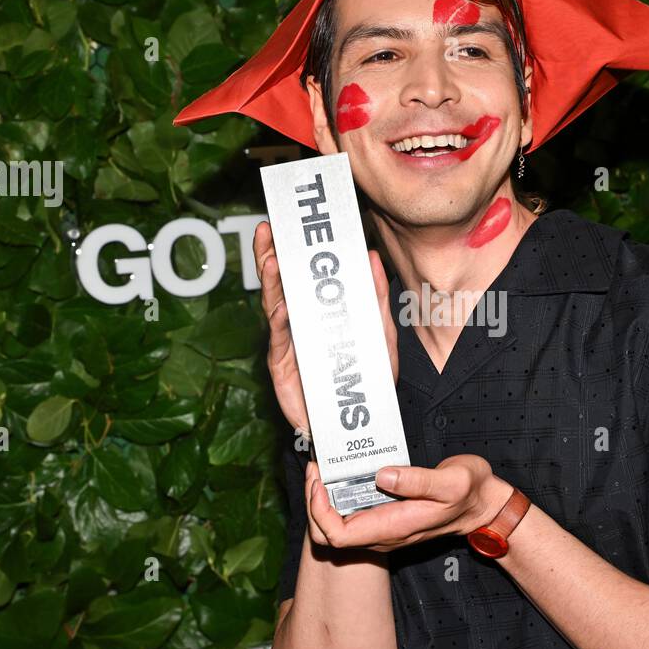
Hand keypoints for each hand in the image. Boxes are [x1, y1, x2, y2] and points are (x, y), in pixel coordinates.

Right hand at [254, 220, 398, 439]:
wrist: (358, 425)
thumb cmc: (367, 379)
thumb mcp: (381, 334)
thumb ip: (376, 298)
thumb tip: (372, 257)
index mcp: (318, 314)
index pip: (301, 276)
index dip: (291, 250)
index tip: (286, 223)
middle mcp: (298, 326)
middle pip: (280, 286)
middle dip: (271, 257)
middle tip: (267, 230)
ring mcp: (289, 347)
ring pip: (275, 310)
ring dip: (273, 285)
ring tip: (273, 260)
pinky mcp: (284, 371)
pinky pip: (281, 344)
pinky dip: (281, 325)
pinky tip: (282, 307)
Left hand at [301, 454, 514, 552]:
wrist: (483, 506)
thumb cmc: (470, 492)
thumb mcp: (452, 481)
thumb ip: (418, 481)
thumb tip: (381, 476)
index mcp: (394, 528)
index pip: (339, 536)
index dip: (319, 512)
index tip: (320, 482)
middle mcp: (383, 533)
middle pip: (329, 535)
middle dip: (314, 504)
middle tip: (316, 469)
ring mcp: (383, 528)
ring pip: (336, 527)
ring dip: (322, 500)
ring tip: (323, 468)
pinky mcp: (384, 518)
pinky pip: (350, 516)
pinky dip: (337, 497)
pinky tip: (340, 473)